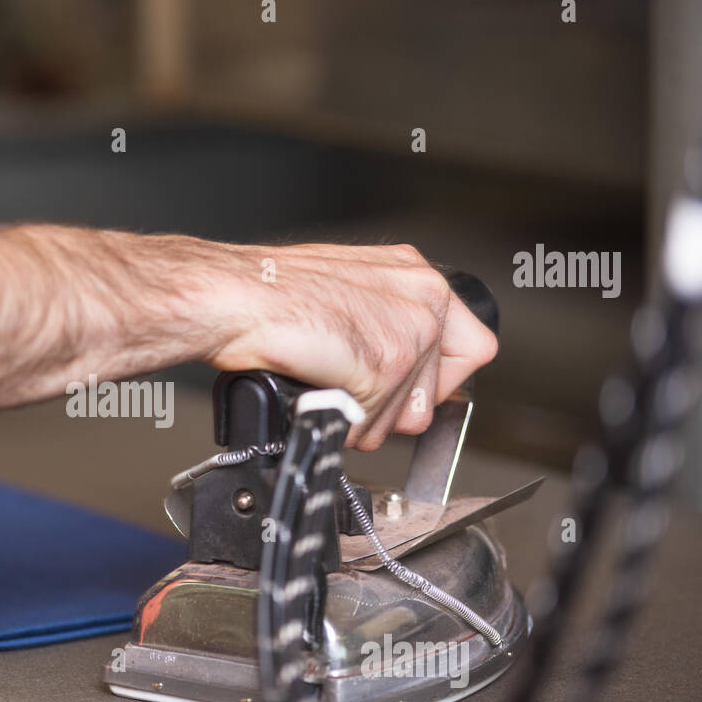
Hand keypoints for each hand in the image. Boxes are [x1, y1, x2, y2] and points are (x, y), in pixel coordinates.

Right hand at [206, 243, 497, 449]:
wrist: (232, 295)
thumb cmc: (265, 293)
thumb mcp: (342, 291)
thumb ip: (383, 321)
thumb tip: (393, 366)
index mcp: (413, 274)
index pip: (469, 347)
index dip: (432, 383)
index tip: (400, 390)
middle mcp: (423, 295)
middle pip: (441, 392)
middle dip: (394, 408)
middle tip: (352, 390)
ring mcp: (411, 330)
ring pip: (407, 417)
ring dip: (364, 418)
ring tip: (325, 382)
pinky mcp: (388, 364)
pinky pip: (372, 427)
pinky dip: (340, 423)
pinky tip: (316, 388)